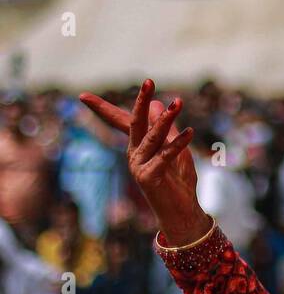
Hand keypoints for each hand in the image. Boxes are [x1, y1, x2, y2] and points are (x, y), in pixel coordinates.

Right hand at [79, 81, 209, 246]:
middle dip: (141, 101)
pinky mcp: (149, 178)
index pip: (119, 122)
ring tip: (179, 102)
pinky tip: (190, 131)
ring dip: (166, 119)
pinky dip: (178, 143)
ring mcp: (139, 167)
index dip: (102, 108)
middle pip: (134, 123)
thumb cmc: (177, 181)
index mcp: (136, 146)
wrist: (180, 212)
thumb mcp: (174, 148)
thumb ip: (167, 128)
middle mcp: (133, 154)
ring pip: (152, 137)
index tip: (83, 95)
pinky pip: (165, 155)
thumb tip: (157, 103)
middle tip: (148, 81)